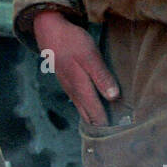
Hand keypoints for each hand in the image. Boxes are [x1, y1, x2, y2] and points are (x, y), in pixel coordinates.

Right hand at [33, 9, 119, 124]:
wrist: (48, 29)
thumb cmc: (72, 41)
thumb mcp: (90, 56)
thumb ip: (101, 76)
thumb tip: (114, 97)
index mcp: (80, 87)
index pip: (95, 113)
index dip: (106, 125)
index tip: (117, 135)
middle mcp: (73, 91)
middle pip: (88, 115)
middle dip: (99, 126)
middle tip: (113, 136)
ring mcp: (68, 86)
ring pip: (82, 108)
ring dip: (93, 118)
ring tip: (104, 127)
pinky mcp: (67, 80)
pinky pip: (78, 100)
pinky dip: (87, 107)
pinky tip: (91, 108)